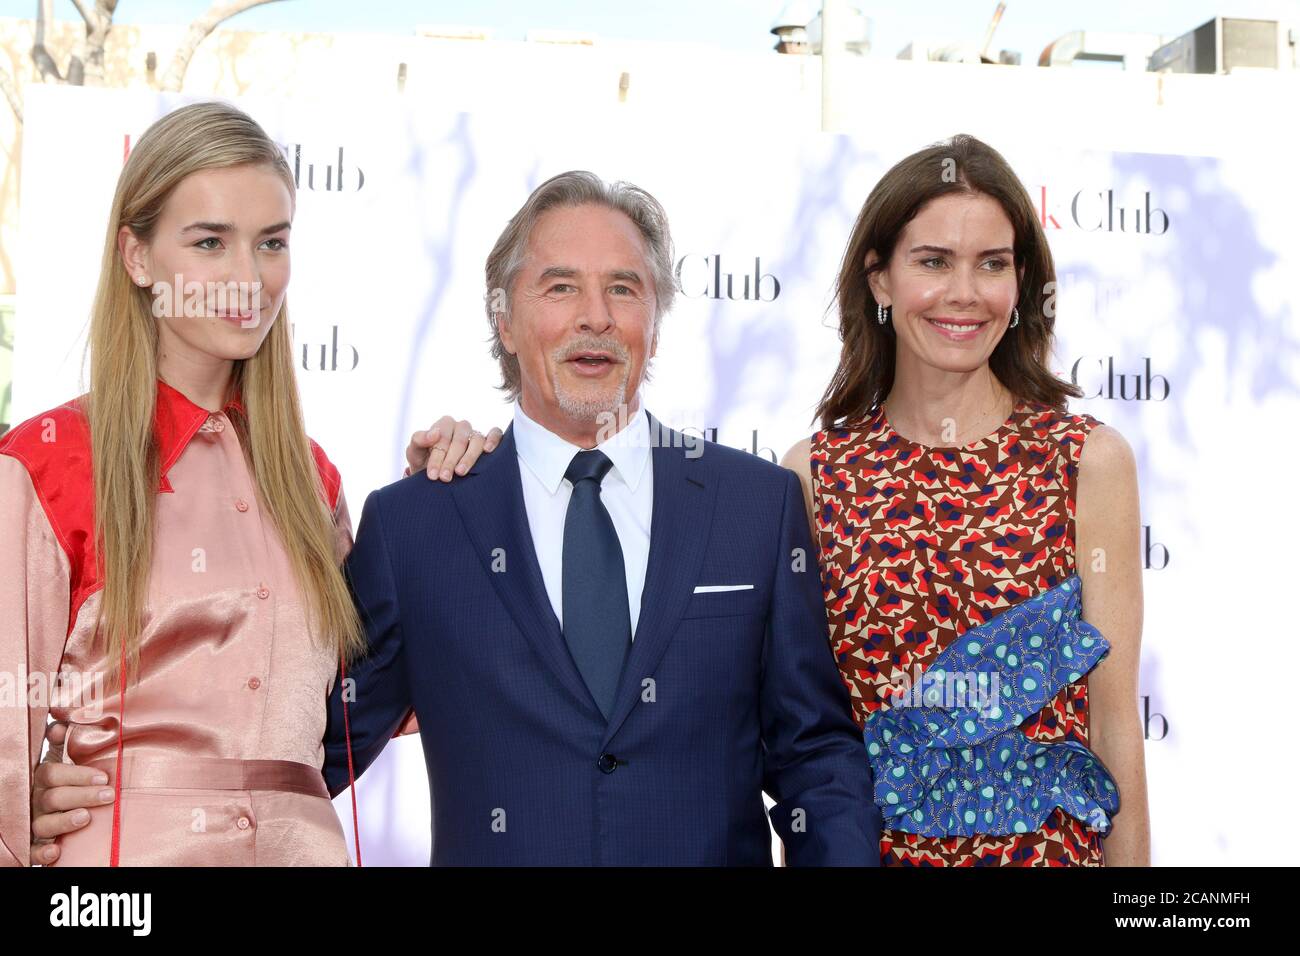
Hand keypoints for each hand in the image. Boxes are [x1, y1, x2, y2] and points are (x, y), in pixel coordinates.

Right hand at [29, 721, 110, 865]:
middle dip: (81, 795)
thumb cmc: (58, 783)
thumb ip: (60, 743)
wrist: (44, 813)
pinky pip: (32, 852)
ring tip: (86, 817)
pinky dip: (42, 854)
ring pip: (42, 824)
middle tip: (108, 794)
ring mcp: (32, 823)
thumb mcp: (57, 762)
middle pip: (52, 797)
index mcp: (40, 779)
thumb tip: (60, 722)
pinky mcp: (32, 845)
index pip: (52, 773)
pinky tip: (56, 852)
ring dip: (64, 821)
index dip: (77, 774)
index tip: (104, 777)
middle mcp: (34, 801)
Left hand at [405, 417, 501, 481]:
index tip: (432, 475)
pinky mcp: (489, 440)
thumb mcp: (415, 452)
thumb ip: (418, 440)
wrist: (438, 475)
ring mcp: (476, 433)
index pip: (442, 436)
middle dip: (450, 461)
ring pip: (477, 440)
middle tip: (444, 478)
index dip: (437, 456)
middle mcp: (461, 427)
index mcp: (444, 424)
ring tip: (460, 473)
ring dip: (469, 457)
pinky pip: (496, 434)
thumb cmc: (425, 461)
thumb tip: (434, 433)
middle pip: (459, 440)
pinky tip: (488, 451)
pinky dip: (493, 440)